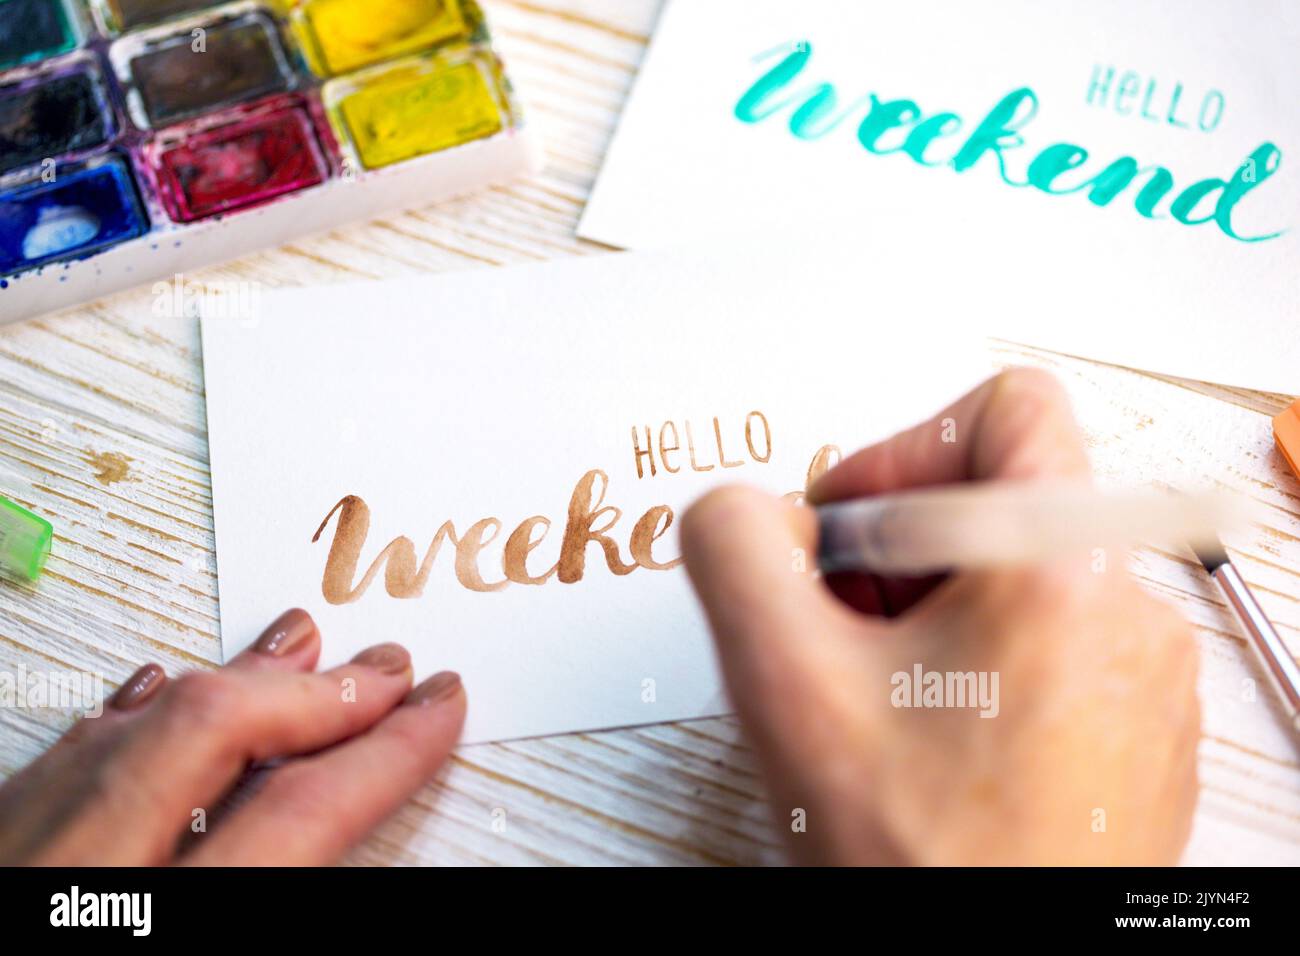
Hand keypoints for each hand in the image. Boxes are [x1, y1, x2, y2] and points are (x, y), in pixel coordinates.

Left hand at [0, 611, 464, 864]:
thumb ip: (290, 889)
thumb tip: (353, 830)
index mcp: (156, 923)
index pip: (296, 813)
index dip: (385, 754)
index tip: (435, 714)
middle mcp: (74, 879)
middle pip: (210, 734)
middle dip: (319, 694)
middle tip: (387, 672)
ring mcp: (13, 857)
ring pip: (125, 731)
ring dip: (229, 683)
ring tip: (295, 649)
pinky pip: (55, 761)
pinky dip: (125, 720)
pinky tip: (157, 693)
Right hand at [681, 368, 1199, 864]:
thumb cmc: (926, 865)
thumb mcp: (783, 683)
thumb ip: (734, 551)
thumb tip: (736, 510)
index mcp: (1061, 569)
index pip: (1005, 406)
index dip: (901, 449)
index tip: (852, 534)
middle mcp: (1129, 613)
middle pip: (1000, 501)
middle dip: (893, 554)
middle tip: (841, 630)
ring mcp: (1142, 678)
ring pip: (1016, 581)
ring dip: (925, 618)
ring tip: (878, 702)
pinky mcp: (1135, 730)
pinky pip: (1050, 649)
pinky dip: (972, 669)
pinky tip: (924, 742)